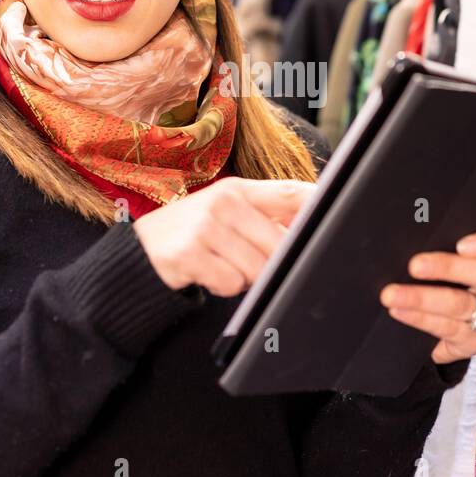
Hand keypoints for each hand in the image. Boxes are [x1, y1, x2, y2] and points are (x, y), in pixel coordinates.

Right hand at [133, 177, 315, 296]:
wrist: (137, 253)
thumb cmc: (190, 235)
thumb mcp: (223, 214)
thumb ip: (263, 215)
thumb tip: (310, 227)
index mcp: (237, 189)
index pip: (291, 193)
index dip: (318, 206)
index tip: (338, 218)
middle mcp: (223, 201)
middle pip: (280, 243)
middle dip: (272, 262)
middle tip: (245, 260)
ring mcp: (205, 226)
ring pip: (258, 267)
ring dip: (246, 277)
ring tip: (222, 264)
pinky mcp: (190, 253)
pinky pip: (231, 283)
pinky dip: (224, 286)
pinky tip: (207, 273)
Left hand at [378, 225, 475, 364]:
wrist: (446, 327)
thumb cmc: (446, 280)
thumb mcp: (450, 258)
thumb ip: (443, 242)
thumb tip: (406, 231)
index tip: (462, 244)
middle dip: (447, 267)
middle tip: (415, 265)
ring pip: (462, 304)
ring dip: (423, 298)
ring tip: (392, 294)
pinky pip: (449, 329)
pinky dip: (420, 319)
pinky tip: (399, 311)